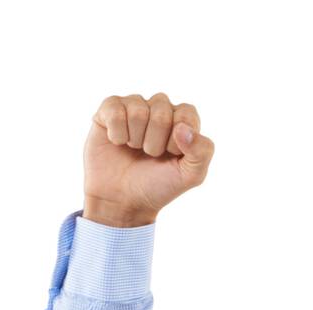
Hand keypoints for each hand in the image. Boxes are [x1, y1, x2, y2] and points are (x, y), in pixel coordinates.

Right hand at [82, 93, 214, 226]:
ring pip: (138, 111)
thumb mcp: (191, 176)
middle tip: (150, 155)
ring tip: (134, 149)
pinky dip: (117, 133)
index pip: (186, 114)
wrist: (123, 199)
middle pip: (161, 112)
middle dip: (155, 142)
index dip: (178, 140)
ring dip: (136, 139)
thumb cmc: (159, 185)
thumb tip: (183, 128)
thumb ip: (202, 151)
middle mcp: (159, 109)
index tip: (172, 155)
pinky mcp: (109, 109)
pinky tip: (118, 143)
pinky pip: (115, 109)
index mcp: (183, 121)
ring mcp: (134, 106)